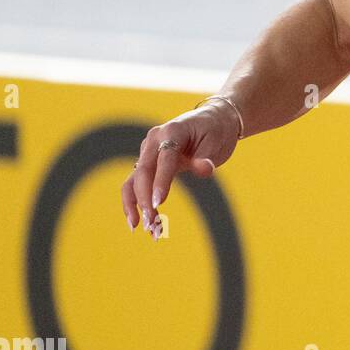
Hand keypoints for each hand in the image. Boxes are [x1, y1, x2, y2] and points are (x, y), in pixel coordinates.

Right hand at [122, 99, 239, 236]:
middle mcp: (154, 140)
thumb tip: (204, 169)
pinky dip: (135, 202)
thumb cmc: (215, 131)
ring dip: (135, 204)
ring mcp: (147, 151)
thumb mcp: (216, 143)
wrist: (213, 120)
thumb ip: (206, 158)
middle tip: (152, 223)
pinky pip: (136, 183)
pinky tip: (137, 222)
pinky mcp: (148, 163)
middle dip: (145, 199)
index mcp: (172, 131)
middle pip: (143, 171)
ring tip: (143, 228)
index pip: (164, 158)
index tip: (159, 203)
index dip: (161, 181)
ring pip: (134, 180)